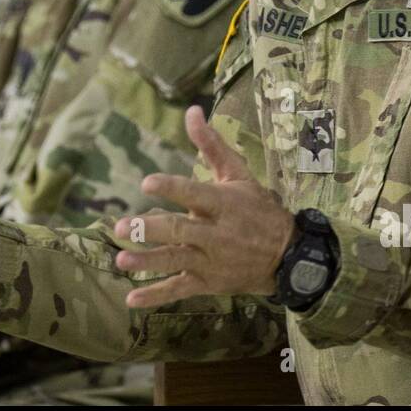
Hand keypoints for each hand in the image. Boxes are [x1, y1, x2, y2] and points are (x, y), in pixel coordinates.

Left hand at [113, 106, 295, 307]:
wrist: (288, 256)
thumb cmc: (258, 209)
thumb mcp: (239, 174)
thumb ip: (211, 145)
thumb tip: (192, 111)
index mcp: (224, 203)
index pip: (195, 193)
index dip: (172, 188)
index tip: (147, 182)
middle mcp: (217, 234)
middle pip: (180, 231)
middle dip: (150, 230)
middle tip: (122, 227)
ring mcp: (211, 261)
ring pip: (176, 261)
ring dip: (147, 262)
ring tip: (121, 260)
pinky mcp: (208, 282)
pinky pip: (179, 290)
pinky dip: (155, 296)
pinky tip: (131, 300)